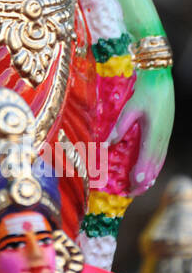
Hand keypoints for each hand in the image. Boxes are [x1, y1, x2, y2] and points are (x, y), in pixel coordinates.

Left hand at [108, 68, 174, 194]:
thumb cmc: (145, 92)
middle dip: (144, 181)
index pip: (147, 160)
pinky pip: (160, 155)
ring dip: (150, 176)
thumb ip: (119, 127)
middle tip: (132, 193)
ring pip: (158, 162)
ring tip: (140, 188)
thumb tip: (106, 145)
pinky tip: (149, 171)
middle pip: (154, 165)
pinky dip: (154, 166)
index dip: (140, 174)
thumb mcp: (130, 108)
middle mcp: (162, 138)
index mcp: (153, 133)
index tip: (133, 186)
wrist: (161, 80)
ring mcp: (165, 136)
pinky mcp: (165, 133)